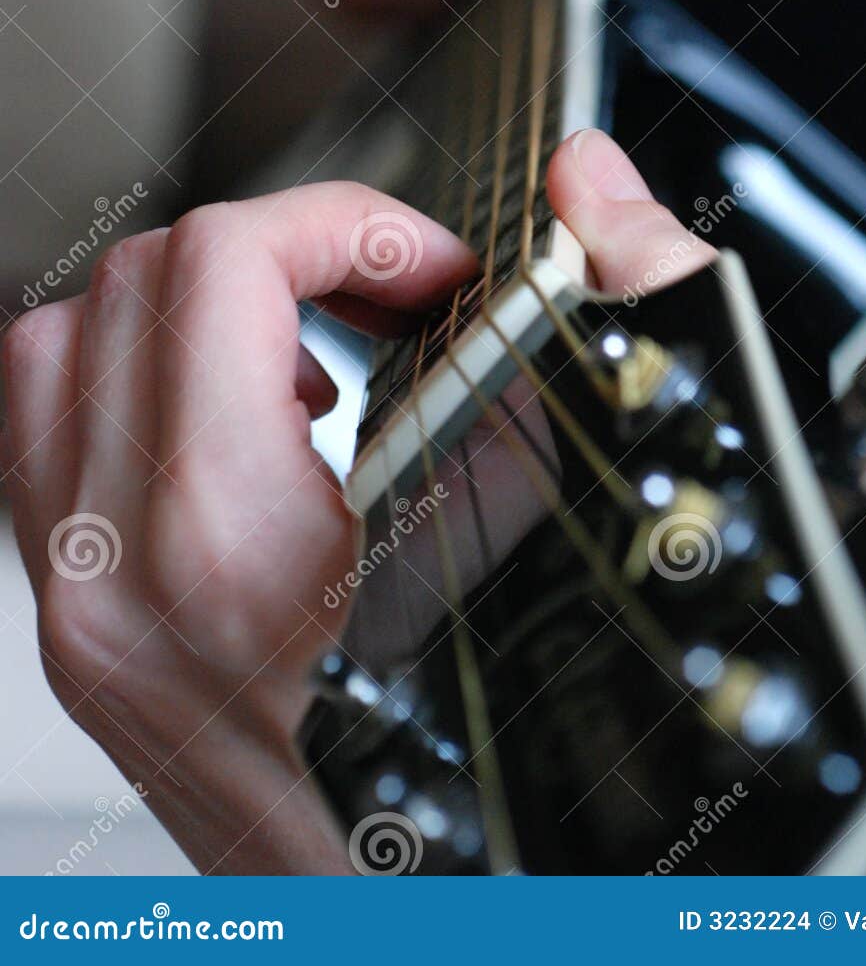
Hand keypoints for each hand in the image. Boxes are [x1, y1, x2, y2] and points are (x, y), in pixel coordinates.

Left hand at [1, 133, 707, 874]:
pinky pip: (44, 443)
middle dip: (286, 250)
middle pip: (137, 282)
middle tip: (395, 298)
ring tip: (314, 355)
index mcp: (229, 550)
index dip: (353, 225)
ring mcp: (81, 618)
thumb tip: (590, 188)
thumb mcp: (570, 544)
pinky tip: (249, 433)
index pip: (222, 263)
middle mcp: (116, 582)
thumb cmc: (513, 801)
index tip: (438, 273)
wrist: (442, 922)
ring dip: (193, 309)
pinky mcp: (84, 642)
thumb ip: (595, 329)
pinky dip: (136, 387)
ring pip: (59, 348)